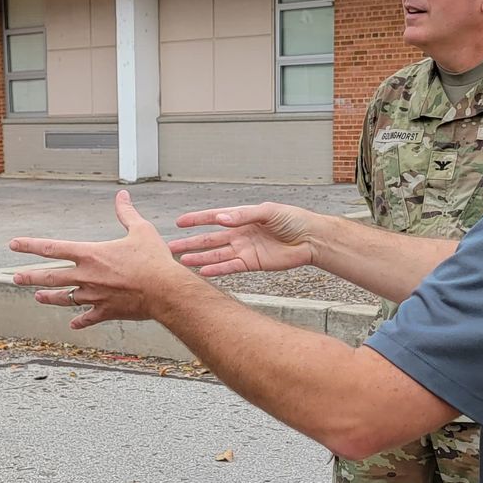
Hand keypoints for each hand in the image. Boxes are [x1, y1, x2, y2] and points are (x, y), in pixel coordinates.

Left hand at [7, 190, 190, 328]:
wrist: (165, 292)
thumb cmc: (154, 260)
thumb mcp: (141, 230)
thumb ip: (126, 213)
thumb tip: (122, 196)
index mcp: (91, 254)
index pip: (52, 248)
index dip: (30, 245)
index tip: (14, 245)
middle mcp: (87, 276)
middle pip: (51, 277)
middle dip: (30, 277)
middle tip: (16, 278)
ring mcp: (94, 296)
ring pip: (64, 299)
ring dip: (49, 298)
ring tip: (38, 297)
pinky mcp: (106, 312)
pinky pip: (87, 318)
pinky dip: (80, 321)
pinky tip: (73, 324)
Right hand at [167, 202, 321, 276]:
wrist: (311, 238)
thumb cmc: (293, 219)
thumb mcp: (268, 211)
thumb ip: (243, 215)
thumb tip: (221, 218)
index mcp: (242, 218)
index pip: (213, 218)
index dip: (196, 220)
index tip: (179, 222)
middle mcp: (240, 235)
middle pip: (210, 239)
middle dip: (190, 243)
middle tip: (171, 248)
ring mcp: (244, 250)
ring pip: (216, 255)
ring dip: (200, 258)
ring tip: (182, 262)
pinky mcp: (252, 263)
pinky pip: (230, 267)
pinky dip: (217, 269)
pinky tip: (204, 271)